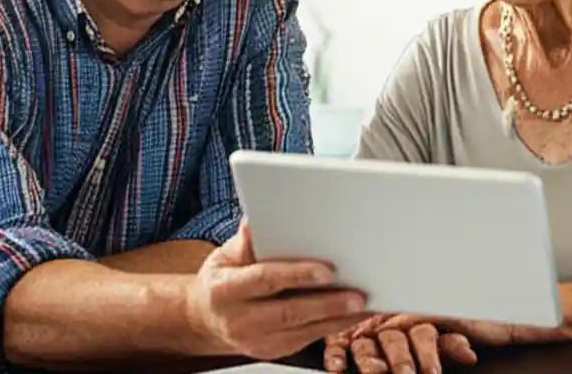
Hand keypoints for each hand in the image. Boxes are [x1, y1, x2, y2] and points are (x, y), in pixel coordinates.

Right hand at [184, 221, 369, 360]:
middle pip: (289, 312)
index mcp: (227, 290)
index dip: (297, 274)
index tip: (327, 269)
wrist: (205, 319)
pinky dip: (335, 326)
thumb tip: (254, 222)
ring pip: (305, 331)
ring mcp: (258, 340)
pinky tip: (355, 314)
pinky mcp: (274, 350)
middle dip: (327, 304)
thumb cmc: (221, 281)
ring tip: (366, 304)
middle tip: (358, 295)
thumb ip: (244, 242)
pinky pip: (309, 338)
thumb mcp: (224, 256)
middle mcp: (241, 320)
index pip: (265, 280)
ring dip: (339, 318)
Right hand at [323, 315, 481, 373]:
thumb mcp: (433, 334)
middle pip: (394, 341)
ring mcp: (363, 331)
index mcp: (414, 322)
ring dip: (369, 362)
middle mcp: (388, 325)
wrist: (374, 310)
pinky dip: (335, 356)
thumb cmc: (414, 329)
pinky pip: (334, 346)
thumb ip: (450, 342)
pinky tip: (337, 368)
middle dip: (400, 361)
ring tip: (374, 372)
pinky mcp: (339, 337)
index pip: (422, 335)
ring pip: (365, 347)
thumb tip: (470, 354)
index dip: (428, 354)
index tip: (432, 373)